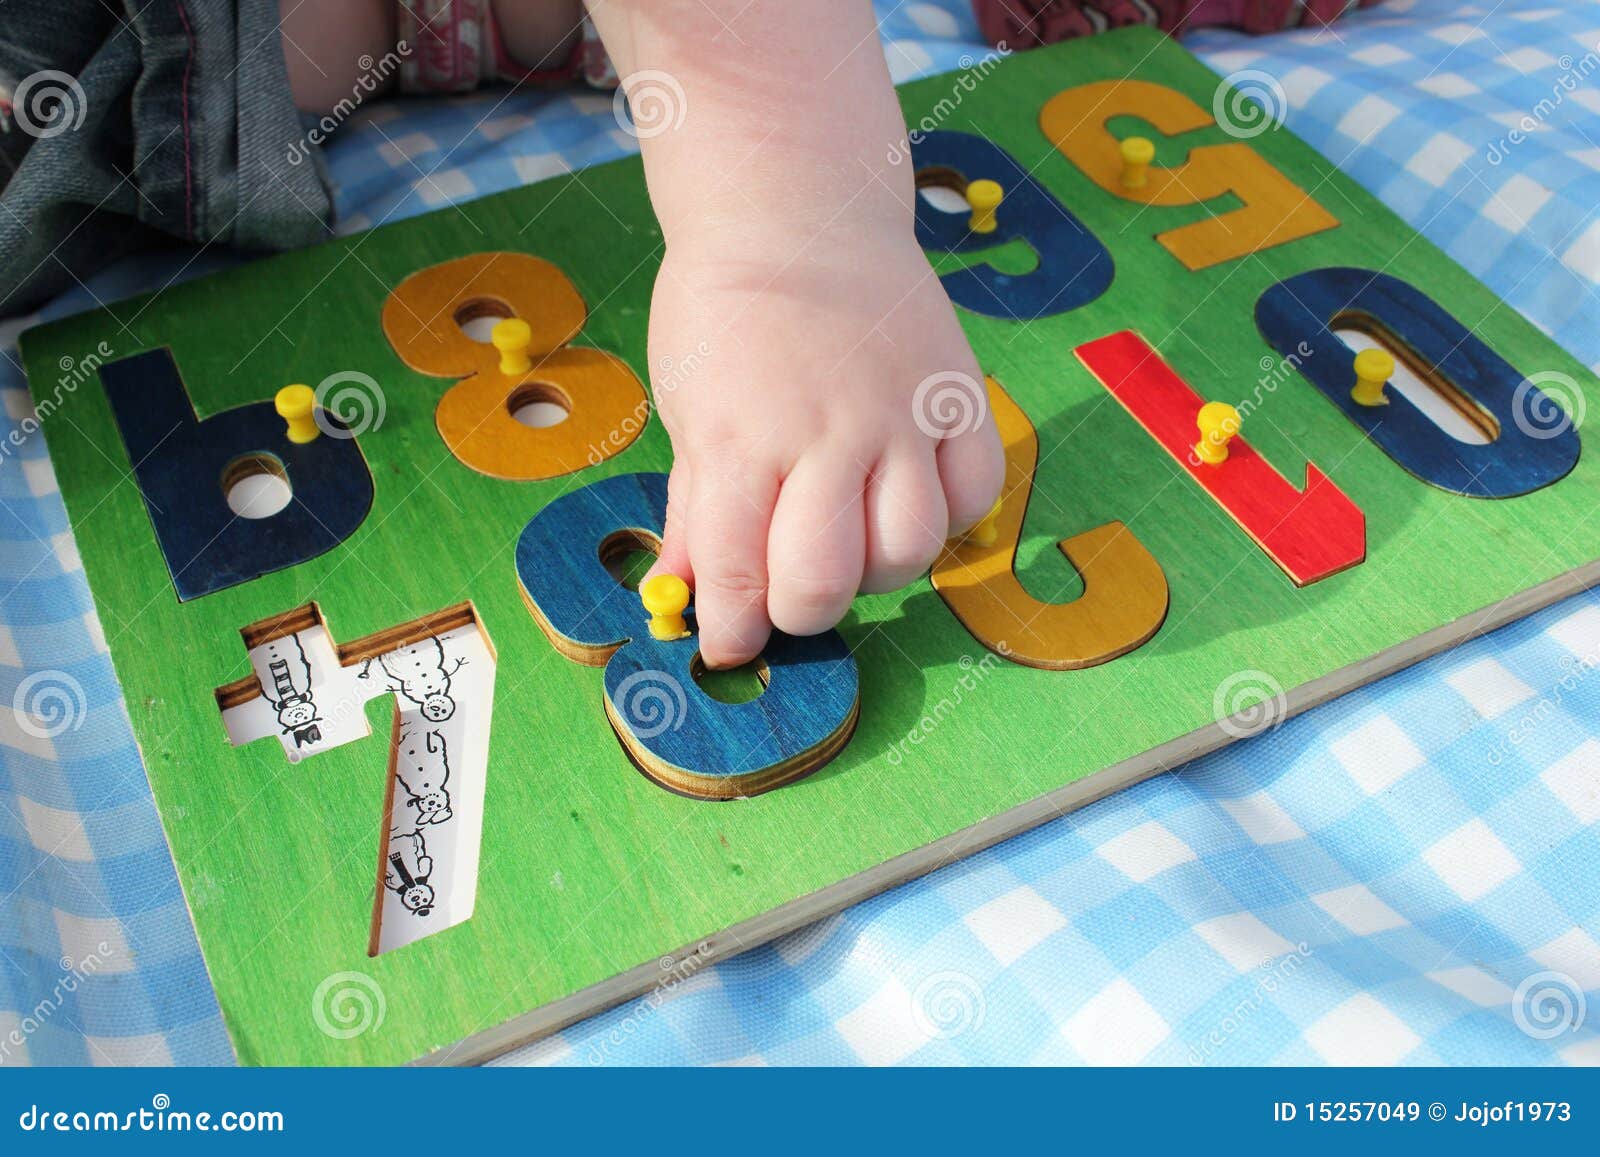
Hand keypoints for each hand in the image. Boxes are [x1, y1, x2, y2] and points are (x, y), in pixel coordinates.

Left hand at [646, 224, 1003, 667]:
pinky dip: (947, 519)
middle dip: (800, 611)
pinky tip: (908, 499)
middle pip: (826, 582)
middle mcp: (826, 434)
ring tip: (851, 540)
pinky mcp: (956, 395)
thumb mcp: (687, 407)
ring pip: (909, 550)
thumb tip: (680, 595)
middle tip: (789, 591)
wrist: (799, 210)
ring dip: (875, 571)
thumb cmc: (727, 312)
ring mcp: (900, 415)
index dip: (731, 631)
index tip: (731, 642)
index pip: (737, 574)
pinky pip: (974, 495)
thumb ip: (695, 507)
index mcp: (741, 438)